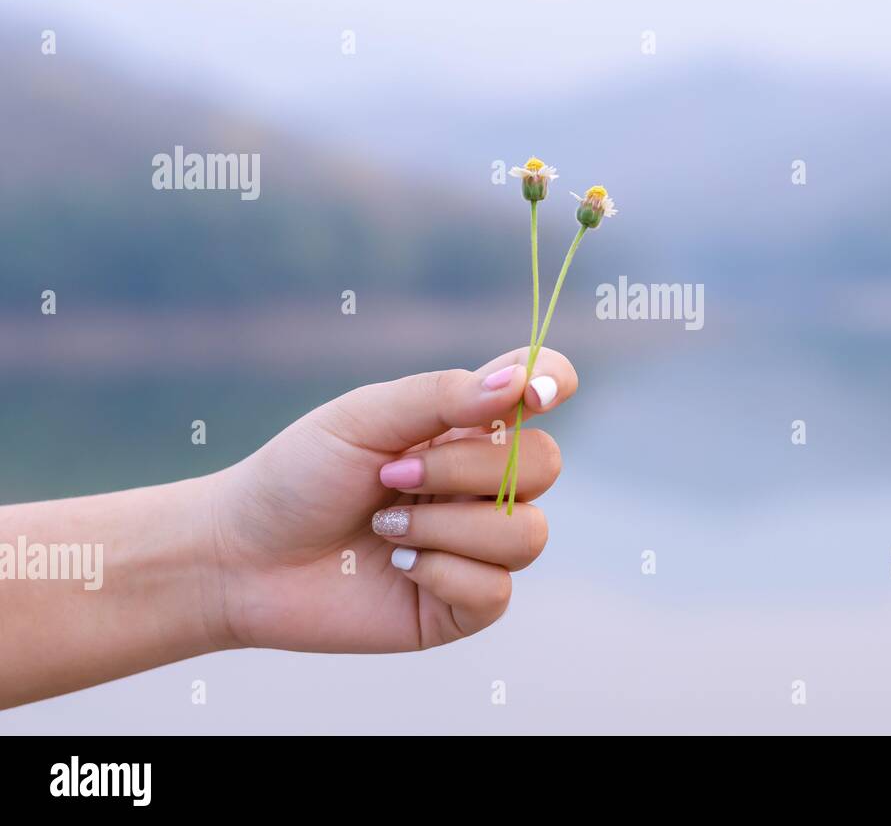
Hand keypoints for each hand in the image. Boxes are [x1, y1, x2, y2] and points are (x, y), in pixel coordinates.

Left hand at [207, 346, 576, 652]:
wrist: (240, 558)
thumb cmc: (297, 477)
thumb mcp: (363, 418)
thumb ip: (442, 395)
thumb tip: (520, 382)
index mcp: (465, 426)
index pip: (542, 387)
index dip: (553, 382)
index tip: (533, 396)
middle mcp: (484, 483)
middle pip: (543, 465)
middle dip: (467, 470)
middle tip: (391, 476)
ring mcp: (478, 545)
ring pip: (528, 533)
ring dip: (447, 528)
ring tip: (384, 529)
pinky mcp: (463, 605)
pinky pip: (497, 590)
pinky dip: (442, 572)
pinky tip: (396, 565)